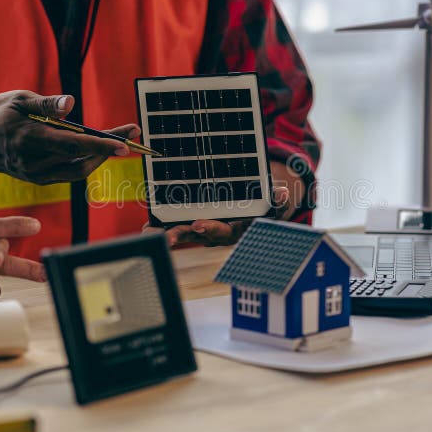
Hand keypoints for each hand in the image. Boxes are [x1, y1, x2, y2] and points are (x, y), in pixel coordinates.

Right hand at [0, 90, 139, 184]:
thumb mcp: (19, 99)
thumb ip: (46, 103)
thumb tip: (71, 103)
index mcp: (29, 138)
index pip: (73, 145)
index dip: (101, 146)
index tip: (125, 144)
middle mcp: (34, 161)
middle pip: (82, 158)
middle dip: (111, 146)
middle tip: (134, 131)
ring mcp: (37, 174)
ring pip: (80, 170)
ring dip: (103, 155)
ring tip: (122, 138)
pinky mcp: (40, 180)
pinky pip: (71, 173)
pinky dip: (88, 161)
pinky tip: (100, 147)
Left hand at [145, 186, 291, 246]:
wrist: (259, 212)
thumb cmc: (264, 208)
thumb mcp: (274, 205)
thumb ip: (278, 200)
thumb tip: (282, 194)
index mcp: (236, 229)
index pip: (222, 231)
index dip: (211, 229)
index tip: (200, 225)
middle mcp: (218, 232)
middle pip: (198, 236)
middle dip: (182, 236)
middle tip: (168, 237)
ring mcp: (206, 229)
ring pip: (185, 232)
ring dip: (168, 234)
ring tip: (150, 232)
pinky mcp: (196, 222)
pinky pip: (178, 225)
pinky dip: (163, 227)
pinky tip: (149, 227)